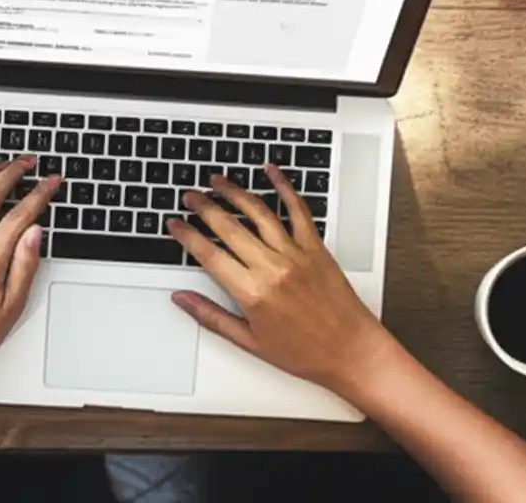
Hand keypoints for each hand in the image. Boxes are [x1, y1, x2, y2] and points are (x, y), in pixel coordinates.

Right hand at [166, 164, 393, 391]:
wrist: (351, 351)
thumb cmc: (305, 352)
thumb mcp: (249, 341)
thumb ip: (211, 316)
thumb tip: (182, 299)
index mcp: (252, 293)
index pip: (208, 254)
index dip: (186, 235)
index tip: (174, 224)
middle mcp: (272, 267)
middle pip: (228, 226)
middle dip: (204, 206)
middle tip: (189, 196)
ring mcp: (295, 253)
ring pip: (258, 212)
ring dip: (234, 192)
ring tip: (218, 180)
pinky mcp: (315, 248)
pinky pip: (298, 210)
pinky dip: (285, 187)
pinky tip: (272, 172)